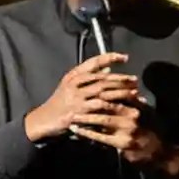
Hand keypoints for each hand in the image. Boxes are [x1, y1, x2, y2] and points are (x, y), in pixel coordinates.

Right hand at [24, 53, 141, 141]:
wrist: (44, 120)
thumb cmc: (59, 103)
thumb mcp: (70, 86)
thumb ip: (88, 77)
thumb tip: (108, 69)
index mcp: (72, 76)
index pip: (93, 62)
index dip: (109, 58)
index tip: (124, 57)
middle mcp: (74, 85)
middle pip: (102, 78)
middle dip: (120, 78)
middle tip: (135, 80)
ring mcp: (76, 99)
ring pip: (103, 92)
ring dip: (120, 92)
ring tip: (134, 92)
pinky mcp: (79, 112)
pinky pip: (100, 108)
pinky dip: (113, 106)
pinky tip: (124, 107)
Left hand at [70, 92, 172, 169]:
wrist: (160, 153)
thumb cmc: (147, 132)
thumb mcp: (141, 114)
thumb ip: (127, 103)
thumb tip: (109, 90)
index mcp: (136, 105)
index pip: (116, 93)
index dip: (99, 90)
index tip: (84, 88)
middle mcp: (133, 115)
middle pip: (108, 104)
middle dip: (89, 102)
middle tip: (74, 100)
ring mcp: (128, 129)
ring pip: (103, 119)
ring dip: (85, 117)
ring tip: (72, 115)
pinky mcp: (123, 143)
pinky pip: (101, 137)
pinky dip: (87, 133)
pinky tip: (77, 130)